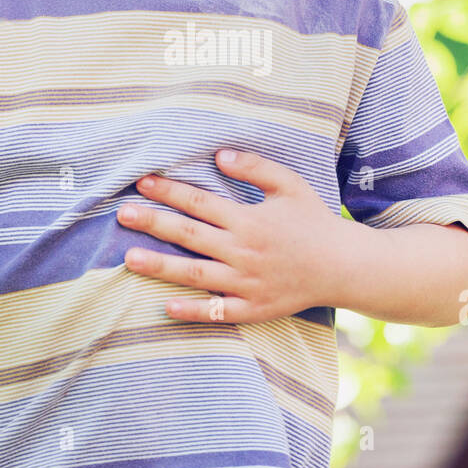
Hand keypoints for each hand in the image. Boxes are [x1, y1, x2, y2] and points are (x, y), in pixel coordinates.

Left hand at [117, 149, 351, 322]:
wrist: (345, 266)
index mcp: (249, 220)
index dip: (169, 191)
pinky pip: (218, 312)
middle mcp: (243, 252)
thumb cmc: (314, 221)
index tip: (142, 183)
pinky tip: (165, 307)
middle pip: (190, 235)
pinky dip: (192, 311)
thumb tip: (219, 155)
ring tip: (129, 260)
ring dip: (161, 267)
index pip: (200, 202)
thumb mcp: (290, 185)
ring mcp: (247, 283)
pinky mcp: (254, 309)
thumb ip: (255, 168)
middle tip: (122, 215)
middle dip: (154, 223)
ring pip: (196, 274)